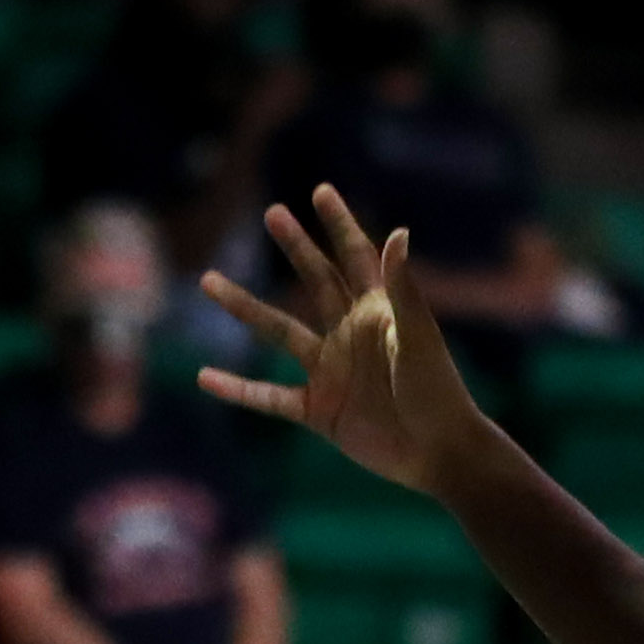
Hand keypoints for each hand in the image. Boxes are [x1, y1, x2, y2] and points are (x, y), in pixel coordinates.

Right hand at [200, 184, 488, 497]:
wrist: (440, 453)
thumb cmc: (437, 392)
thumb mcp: (418, 338)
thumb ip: (403, 288)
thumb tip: (399, 232)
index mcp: (377, 312)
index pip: (355, 257)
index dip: (339, 224)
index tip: (320, 191)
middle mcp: (349, 334)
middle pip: (315, 281)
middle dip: (295, 246)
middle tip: (272, 212)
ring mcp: (330, 371)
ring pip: (277, 332)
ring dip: (244, 307)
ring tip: (208, 280)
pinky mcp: (318, 410)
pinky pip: (269, 397)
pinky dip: (237, 390)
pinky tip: (204, 377)